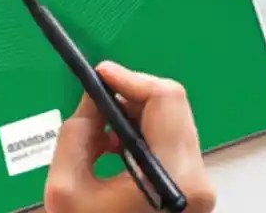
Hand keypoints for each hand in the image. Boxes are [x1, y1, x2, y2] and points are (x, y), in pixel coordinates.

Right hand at [44, 62, 215, 212]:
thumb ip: (76, 134)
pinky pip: (171, 147)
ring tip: (99, 134)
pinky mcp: (193, 192)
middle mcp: (197, 179)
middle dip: (131, 98)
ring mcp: (199, 187)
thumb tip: (92, 98)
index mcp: (175, 176)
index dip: (130, 79)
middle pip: (173, 109)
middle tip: (97, 100)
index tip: (101, 74)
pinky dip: (143, 139)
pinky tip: (113, 153)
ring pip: (173, 126)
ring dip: (136, 119)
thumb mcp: (65, 189)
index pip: (165, 99)